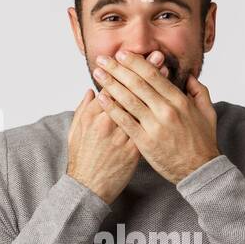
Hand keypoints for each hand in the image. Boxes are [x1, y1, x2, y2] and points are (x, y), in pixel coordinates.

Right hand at [65, 53, 166, 203]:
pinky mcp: (135, 150)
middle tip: (158, 55)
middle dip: (146, 70)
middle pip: (132, 91)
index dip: (125, 69)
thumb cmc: (82, 159)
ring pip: (144, 106)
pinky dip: (159, 112)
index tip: (133, 55)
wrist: (89, 188)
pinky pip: (149, 126)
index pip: (113, 86)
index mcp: (95, 116)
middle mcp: (110, 124)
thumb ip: (83, 110)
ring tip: (167, 70)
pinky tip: (168, 100)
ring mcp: (124, 137)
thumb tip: (91, 93)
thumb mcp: (76, 131)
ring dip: (157, 87)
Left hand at [91, 50, 218, 183]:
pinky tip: (101, 99)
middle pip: (137, 83)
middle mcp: (166, 110)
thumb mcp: (207, 112)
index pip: (153, 75)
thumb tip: (189, 77)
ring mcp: (155, 126)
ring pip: (128, 99)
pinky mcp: (145, 142)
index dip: (135, 62)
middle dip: (117, 68)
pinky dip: (112, 108)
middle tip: (103, 59)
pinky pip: (125, 121)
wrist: (200, 171)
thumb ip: (199, 91)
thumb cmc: (203, 142)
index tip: (122, 54)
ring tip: (98, 74)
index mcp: (180, 100)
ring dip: (110, 84)